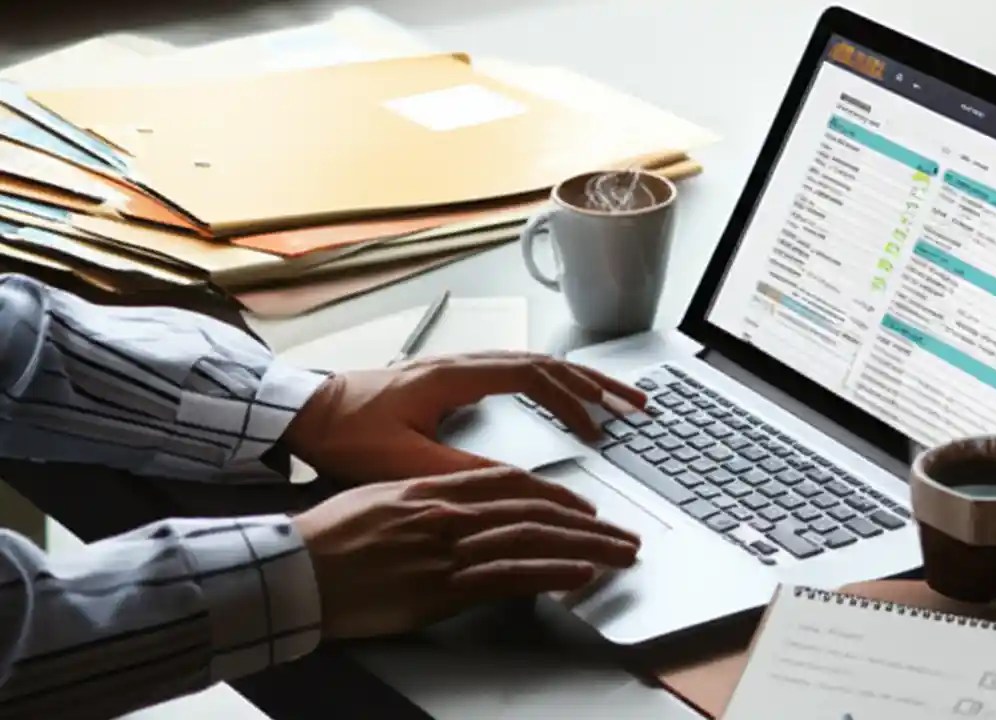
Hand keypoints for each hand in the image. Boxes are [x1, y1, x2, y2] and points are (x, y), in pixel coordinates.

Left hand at [283, 351, 646, 483]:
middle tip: (635, 404)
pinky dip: (551, 385)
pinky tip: (564, 400)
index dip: (570, 399)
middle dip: (595, 383)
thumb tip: (514, 485)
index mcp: (452, 376)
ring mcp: (458, 368)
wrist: (305, 413)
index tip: (594, 428)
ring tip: (615, 400)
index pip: (531, 375)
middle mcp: (461, 363)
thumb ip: (458, 472)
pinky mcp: (452, 380)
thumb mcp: (402, 461)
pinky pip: (517, 374)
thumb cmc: (345, 433)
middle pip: (545, 362)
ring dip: (578, 381)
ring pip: (533, 365)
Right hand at [293, 466, 640, 638]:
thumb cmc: (325, 538)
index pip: (511, 482)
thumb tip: (458, 511)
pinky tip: (581, 574)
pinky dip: (551, 572)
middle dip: (587, 520)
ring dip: (586, 545)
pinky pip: (509, 575)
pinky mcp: (441, 587)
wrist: (290, 569)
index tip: (584, 505)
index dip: (556, 492)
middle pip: (535, 508)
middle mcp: (448, 512)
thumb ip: (426, 503)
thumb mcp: (380, 500)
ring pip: (533, 538)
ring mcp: (447, 548)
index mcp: (433, 489)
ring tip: (619, 553)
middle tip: (622, 532)